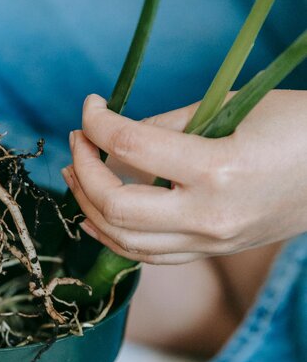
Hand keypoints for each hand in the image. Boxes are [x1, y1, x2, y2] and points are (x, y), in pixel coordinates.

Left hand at [61, 90, 306, 264]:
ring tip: (75, 173)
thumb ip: (168, 124)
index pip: (131, 146)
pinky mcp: (214, 252)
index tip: (90, 106)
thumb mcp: (233, 107)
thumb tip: (116, 133)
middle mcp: (210, 215)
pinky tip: (95, 216)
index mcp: (218, 169)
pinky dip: (114, 237)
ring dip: (88, 207)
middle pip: (115, 206)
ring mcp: (212, 242)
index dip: (97, 123)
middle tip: (77, 140)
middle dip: (83, 170)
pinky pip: (150, 255)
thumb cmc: (296, 127)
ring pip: (125, 241)